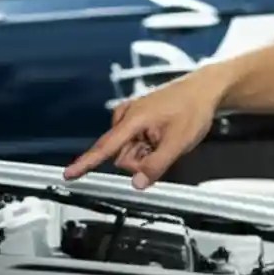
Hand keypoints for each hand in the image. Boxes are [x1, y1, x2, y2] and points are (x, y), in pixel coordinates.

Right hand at [63, 70, 221, 189]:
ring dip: (145, 154)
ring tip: (165, 138)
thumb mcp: (179, 142)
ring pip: (128, 152)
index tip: (68, 175)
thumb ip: (157, 165)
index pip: (106, 147)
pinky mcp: (136, 118)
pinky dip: (147, 146)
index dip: (86, 163)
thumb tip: (137, 184)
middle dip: (140, 161)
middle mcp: (126, 115)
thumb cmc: (193, 110)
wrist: (204, 89)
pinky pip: (133, 143)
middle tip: (164, 147)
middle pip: (121, 156)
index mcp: (133, 119)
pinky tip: (162, 136)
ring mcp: (130, 116)